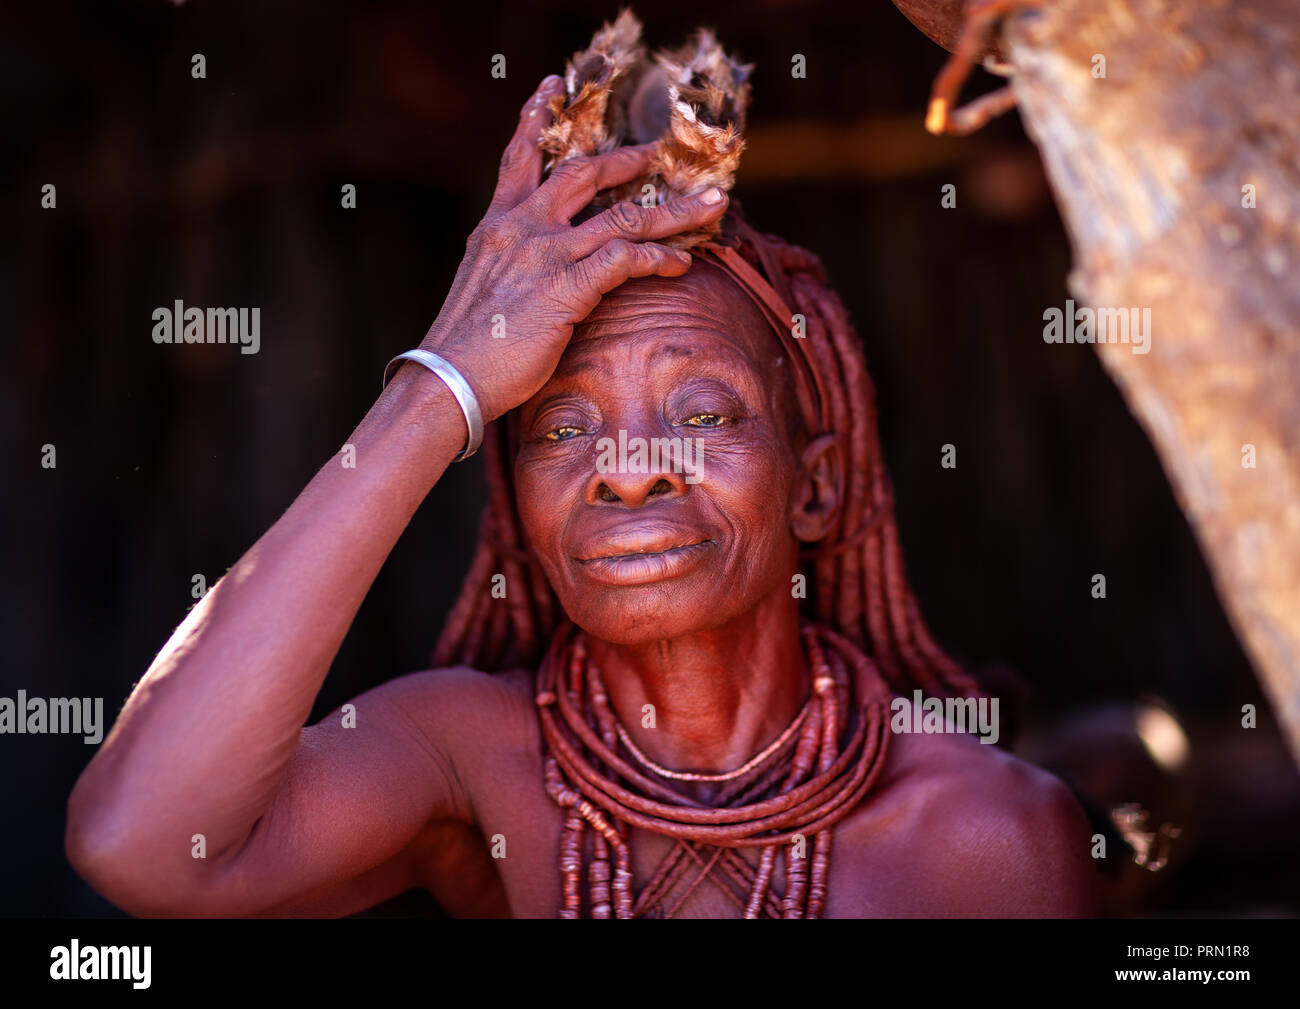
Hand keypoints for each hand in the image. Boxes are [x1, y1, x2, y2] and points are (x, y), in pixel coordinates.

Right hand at [417, 75, 728, 423]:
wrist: (448, 379)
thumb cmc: (467, 346)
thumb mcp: (484, 287)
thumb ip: (511, 264)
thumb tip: (535, 271)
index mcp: (496, 225)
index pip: (519, 157)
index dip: (537, 118)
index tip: (552, 86)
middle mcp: (521, 228)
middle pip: (583, 174)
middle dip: (627, 159)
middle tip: (656, 151)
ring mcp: (546, 255)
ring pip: (624, 216)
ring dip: (674, 210)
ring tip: (709, 205)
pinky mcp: (566, 288)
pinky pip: (626, 259)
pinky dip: (660, 258)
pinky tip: (681, 263)